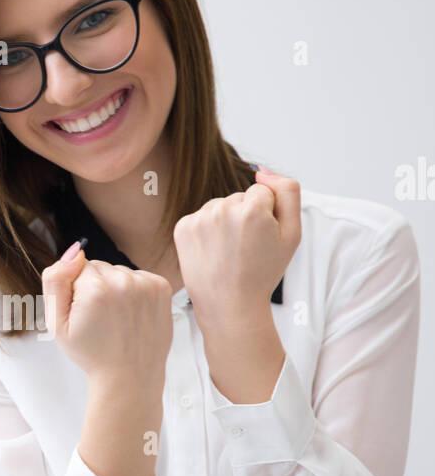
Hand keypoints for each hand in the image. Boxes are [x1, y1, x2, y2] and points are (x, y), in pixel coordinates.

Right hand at [42, 245, 172, 392]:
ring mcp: (146, 284)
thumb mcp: (57, 323)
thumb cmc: (91, 353)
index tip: (84, 314)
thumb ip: (55, 280)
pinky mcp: (162, 288)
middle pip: (101, 267)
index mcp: (95, 288)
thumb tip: (74, 251)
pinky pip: (139, 277)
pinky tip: (132, 315)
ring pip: (120, 272)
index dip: (76, 290)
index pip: (78, 266)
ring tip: (117, 319)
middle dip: (97, 286)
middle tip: (100, 319)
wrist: (128, 378)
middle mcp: (124, 282)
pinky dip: (135, 292)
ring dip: (117, 289)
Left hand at [173, 167, 300, 331]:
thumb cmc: (263, 272)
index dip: (266, 215)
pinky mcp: (183, 227)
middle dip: (245, 217)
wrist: (229, 305)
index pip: (263, 191)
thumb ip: (288, 192)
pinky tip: (213, 252)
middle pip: (239, 198)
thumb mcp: (292, 234)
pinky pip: (202, 217)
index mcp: (253, 209)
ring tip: (229, 252)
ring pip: (220, 206)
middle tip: (245, 250)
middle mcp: (223, 208)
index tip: (261, 240)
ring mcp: (199, 218)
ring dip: (225, 223)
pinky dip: (207, 231)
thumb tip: (262, 170)